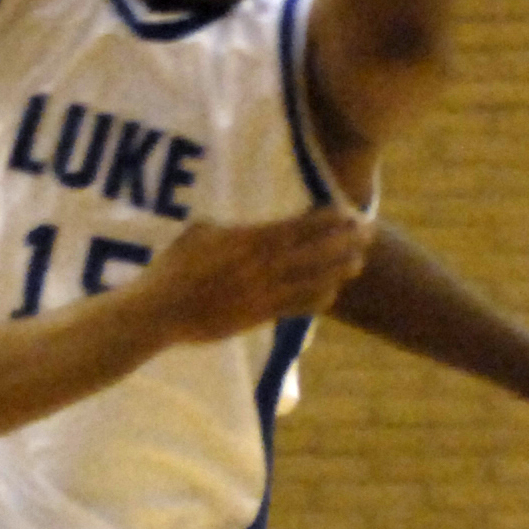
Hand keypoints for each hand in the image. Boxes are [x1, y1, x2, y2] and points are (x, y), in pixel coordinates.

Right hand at [139, 207, 372, 338]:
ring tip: (360, 261)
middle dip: (344, 241)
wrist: (160, 312)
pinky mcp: (258, 316)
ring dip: (339, 270)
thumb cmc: (172, 268)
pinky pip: (296, 307)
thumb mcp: (197, 233)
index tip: (347, 212)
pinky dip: (318, 298)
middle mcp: (261, 266)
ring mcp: (262, 293)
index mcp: (247, 241)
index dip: (327, 220)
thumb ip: (225, 228)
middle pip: (314, 252)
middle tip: (368, 232)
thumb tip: (241, 226)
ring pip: (312, 280)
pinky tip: (333, 292)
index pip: (297, 227)